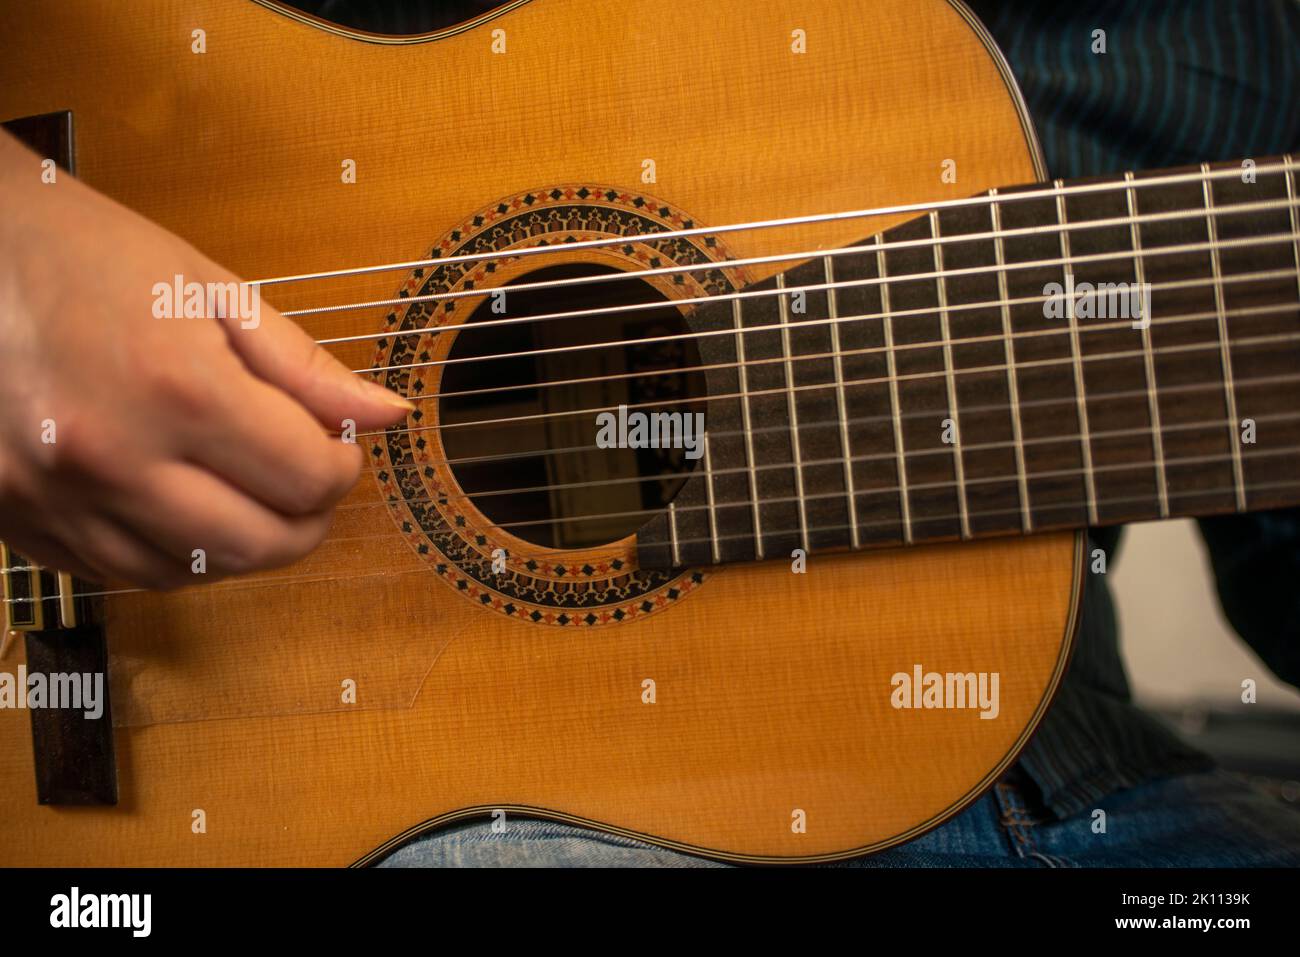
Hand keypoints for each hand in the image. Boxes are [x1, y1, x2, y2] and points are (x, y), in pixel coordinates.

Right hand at [0, 131, 410, 588]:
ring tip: (249, 492)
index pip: (308, 479)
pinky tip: (185, 507)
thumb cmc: (85, 255)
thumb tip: (387, 416)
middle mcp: (116, 457)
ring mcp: (60, 499)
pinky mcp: (21, 523)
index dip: (342, 468)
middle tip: (307, 480)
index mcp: (177, 387)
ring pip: (194, 574)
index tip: (338, 445)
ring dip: (244, 545)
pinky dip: (175, 555)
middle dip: (307, 520)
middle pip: (260, 545)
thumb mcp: (210, 290)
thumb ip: (305, 368)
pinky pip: (125, 575)